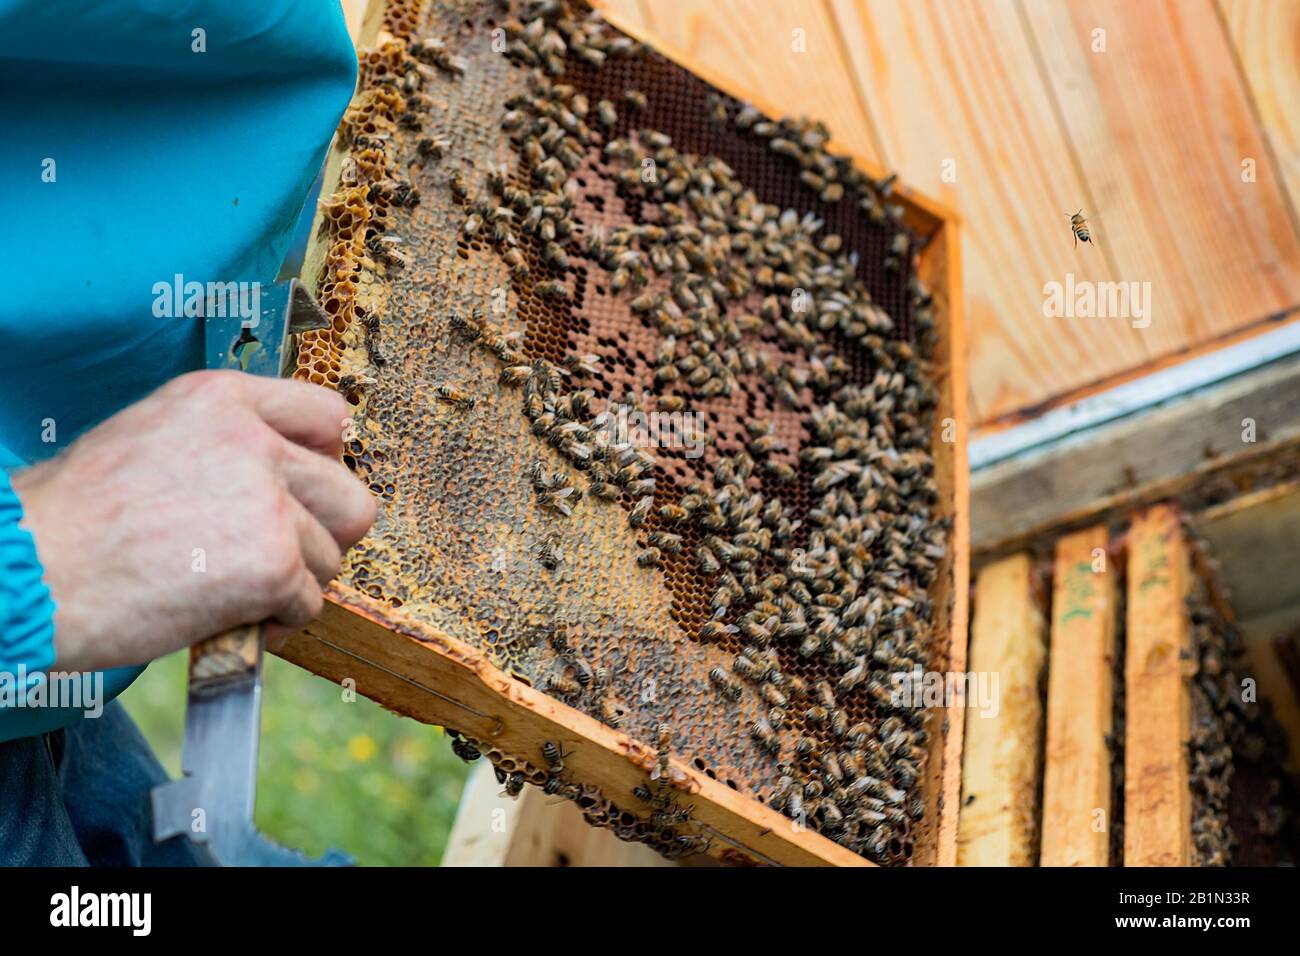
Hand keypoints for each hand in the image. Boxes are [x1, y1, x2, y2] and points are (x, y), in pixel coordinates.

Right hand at [11, 370, 376, 671]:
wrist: (30, 570)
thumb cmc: (73, 518)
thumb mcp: (149, 438)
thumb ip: (222, 445)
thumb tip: (282, 477)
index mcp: (222, 399)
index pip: (326, 414)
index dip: (327, 461)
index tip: (310, 492)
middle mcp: (254, 442)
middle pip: (348, 494)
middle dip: (326, 536)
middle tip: (287, 558)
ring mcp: (268, 503)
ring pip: (330, 556)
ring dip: (295, 585)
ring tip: (239, 594)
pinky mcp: (273, 564)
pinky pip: (309, 603)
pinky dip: (279, 624)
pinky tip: (235, 623)